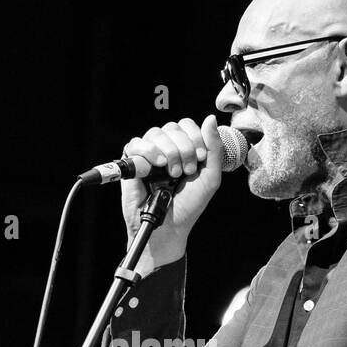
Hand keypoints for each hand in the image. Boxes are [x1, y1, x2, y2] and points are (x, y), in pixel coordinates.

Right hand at [120, 114, 224, 274]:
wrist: (169, 227)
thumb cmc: (188, 206)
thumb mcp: (210, 177)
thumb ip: (213, 148)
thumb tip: (210, 118)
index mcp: (184, 149)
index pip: (187, 125)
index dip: (195, 137)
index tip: (199, 159)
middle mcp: (166, 149)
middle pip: (173, 127)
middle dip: (184, 148)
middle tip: (186, 171)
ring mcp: (149, 155)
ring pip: (156, 133)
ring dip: (169, 151)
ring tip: (171, 172)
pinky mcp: (132, 163)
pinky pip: (136, 143)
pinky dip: (148, 151)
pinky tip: (157, 165)